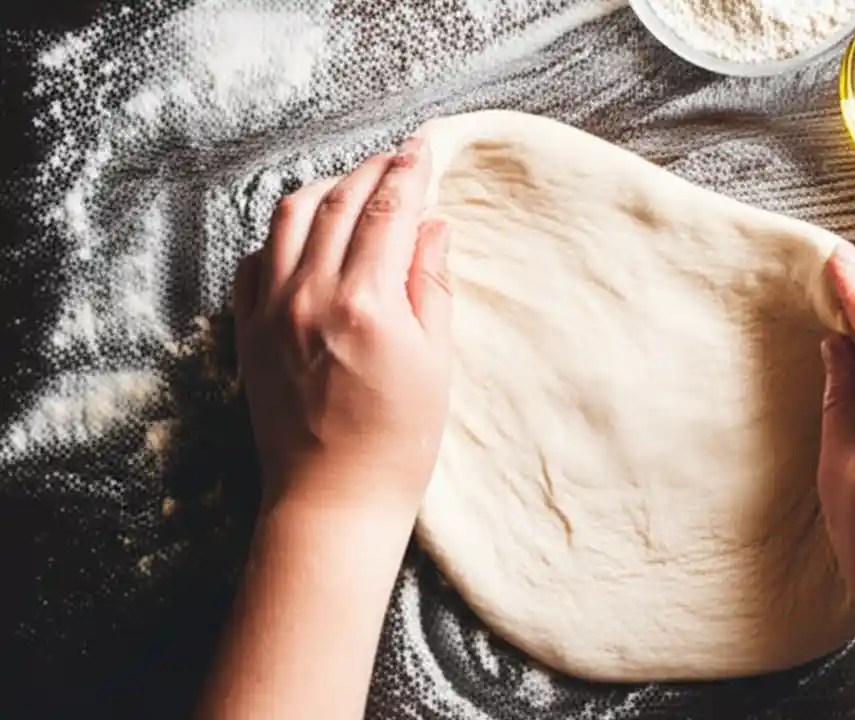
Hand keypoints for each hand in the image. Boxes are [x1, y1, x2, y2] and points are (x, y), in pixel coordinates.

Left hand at [232, 136, 452, 516]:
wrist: (333, 501)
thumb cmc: (399, 442)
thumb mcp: (436, 362)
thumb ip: (430, 284)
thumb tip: (432, 225)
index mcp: (366, 303)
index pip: (389, 211)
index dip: (410, 172)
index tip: (424, 149)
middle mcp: (310, 296)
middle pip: (340, 202)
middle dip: (372, 171)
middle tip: (399, 159)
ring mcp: (270, 312)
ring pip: (290, 218)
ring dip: (326, 190)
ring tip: (355, 188)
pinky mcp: (247, 332)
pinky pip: (257, 259)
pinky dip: (284, 233)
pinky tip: (309, 237)